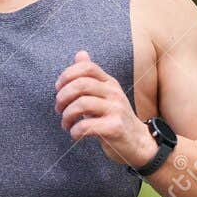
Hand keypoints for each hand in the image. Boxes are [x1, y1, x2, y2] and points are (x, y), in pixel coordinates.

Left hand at [54, 50, 157, 166]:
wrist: (138, 143)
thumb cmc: (115, 118)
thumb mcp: (105, 94)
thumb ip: (91, 77)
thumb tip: (80, 53)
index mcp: (109, 83)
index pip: (87, 67)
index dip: (67, 75)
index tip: (58, 89)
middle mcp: (114, 93)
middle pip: (81, 85)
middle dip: (62, 97)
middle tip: (59, 109)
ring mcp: (116, 109)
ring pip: (81, 104)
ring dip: (67, 116)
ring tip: (66, 124)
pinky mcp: (115, 127)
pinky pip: (87, 126)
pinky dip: (75, 131)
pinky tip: (75, 134)